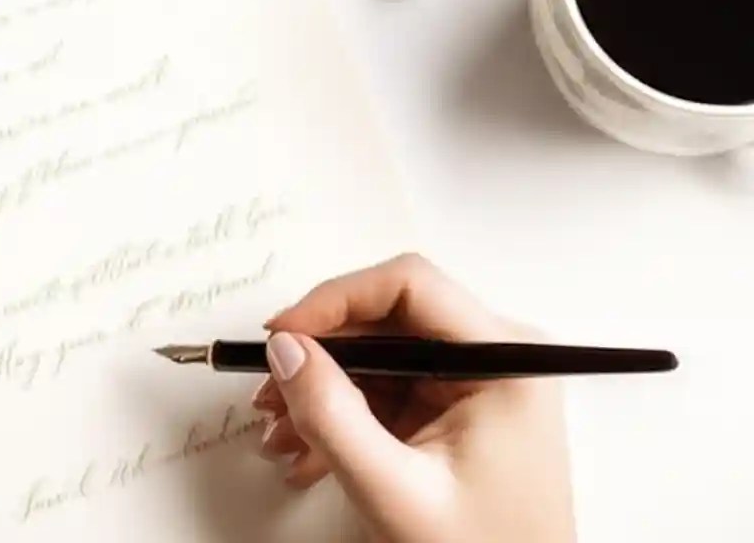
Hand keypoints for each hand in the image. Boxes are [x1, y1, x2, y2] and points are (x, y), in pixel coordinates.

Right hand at [256, 254, 574, 542]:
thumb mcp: (394, 489)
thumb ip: (332, 415)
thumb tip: (286, 349)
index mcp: (505, 363)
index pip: (409, 285)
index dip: (335, 299)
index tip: (283, 334)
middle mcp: (497, 359)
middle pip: (386, 320)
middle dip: (319, 355)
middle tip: (268, 390)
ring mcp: (476, 385)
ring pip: (378, 357)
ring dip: (322, 391)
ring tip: (279, 434)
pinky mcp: (456, 411)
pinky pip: (386, 392)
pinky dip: (342, 417)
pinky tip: (306, 453)